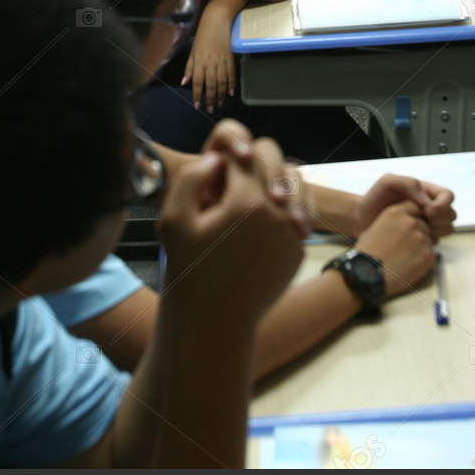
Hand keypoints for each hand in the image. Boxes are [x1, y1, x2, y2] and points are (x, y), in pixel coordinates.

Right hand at [158, 129, 306, 320]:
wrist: (213, 320)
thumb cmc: (188, 270)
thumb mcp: (172, 221)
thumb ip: (190, 179)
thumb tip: (216, 159)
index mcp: (245, 201)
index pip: (241, 153)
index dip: (223, 158)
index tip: (212, 177)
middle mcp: (277, 212)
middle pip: (271, 159)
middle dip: (249, 162)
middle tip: (228, 182)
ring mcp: (292, 232)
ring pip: (295, 180)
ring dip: (274, 177)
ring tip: (252, 190)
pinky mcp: (298, 249)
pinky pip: (302, 210)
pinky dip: (288, 202)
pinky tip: (268, 211)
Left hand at [182, 13, 236, 112]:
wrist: (217, 21)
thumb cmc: (202, 36)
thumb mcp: (192, 51)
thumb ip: (189, 68)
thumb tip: (184, 82)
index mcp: (199, 61)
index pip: (197, 82)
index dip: (197, 95)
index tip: (197, 106)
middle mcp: (210, 63)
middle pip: (211, 85)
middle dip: (210, 99)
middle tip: (211, 110)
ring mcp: (221, 61)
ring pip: (222, 82)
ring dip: (221, 95)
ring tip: (220, 105)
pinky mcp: (230, 58)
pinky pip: (231, 74)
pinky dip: (231, 84)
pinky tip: (231, 93)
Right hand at [353, 203, 435, 296]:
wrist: (366, 274)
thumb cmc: (366, 253)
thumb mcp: (376, 227)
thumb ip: (394, 222)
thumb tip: (404, 226)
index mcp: (396, 212)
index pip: (415, 208)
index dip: (414, 218)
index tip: (410, 228)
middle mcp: (411, 222)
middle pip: (425, 225)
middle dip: (419, 234)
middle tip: (407, 248)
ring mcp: (421, 239)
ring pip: (429, 241)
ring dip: (422, 248)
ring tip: (405, 259)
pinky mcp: (428, 256)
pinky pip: (431, 256)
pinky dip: (424, 261)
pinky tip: (409, 267)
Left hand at [356, 173, 455, 240]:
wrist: (362, 219)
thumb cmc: (375, 198)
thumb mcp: (388, 182)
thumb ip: (408, 183)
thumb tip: (427, 200)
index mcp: (426, 192)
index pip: (448, 196)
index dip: (443, 204)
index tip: (428, 211)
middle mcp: (431, 208)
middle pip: (452, 214)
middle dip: (442, 219)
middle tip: (425, 221)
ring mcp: (428, 225)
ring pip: (448, 229)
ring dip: (438, 230)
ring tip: (418, 230)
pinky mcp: (422, 240)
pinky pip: (436, 242)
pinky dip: (429, 242)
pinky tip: (413, 240)